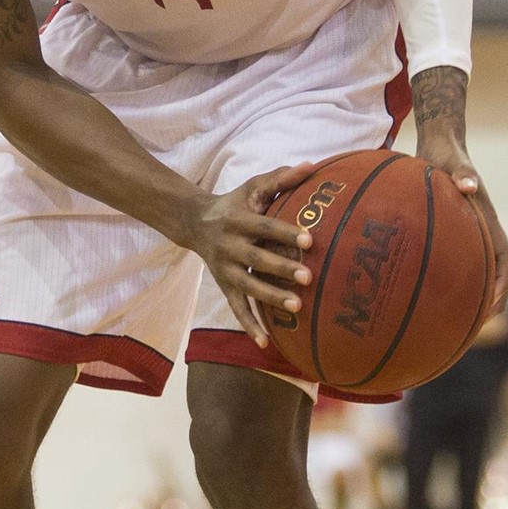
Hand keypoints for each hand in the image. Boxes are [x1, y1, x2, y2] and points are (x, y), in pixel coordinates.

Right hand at [180, 161, 319, 347]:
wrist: (194, 221)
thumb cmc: (235, 202)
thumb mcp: (253, 186)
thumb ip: (281, 178)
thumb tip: (313, 165)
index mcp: (237, 219)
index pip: (263, 225)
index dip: (285, 232)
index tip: (309, 240)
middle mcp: (229, 245)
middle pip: (256, 258)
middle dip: (281, 268)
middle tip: (308, 277)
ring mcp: (225, 268)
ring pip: (247, 286)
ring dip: (270, 297)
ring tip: (297, 307)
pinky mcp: (223, 285)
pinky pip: (236, 308)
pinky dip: (249, 325)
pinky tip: (265, 342)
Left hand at [417, 134, 507, 315]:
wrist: (438, 144)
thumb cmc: (447, 154)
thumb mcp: (454, 161)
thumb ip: (463, 171)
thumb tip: (469, 184)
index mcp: (487, 221)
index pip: (505, 260)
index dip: (502, 285)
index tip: (493, 306)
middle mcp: (480, 231)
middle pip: (491, 273)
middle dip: (488, 300)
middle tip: (472, 326)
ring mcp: (464, 232)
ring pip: (471, 269)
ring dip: (468, 294)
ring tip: (449, 320)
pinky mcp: (448, 230)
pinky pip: (449, 260)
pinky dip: (443, 277)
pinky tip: (417, 290)